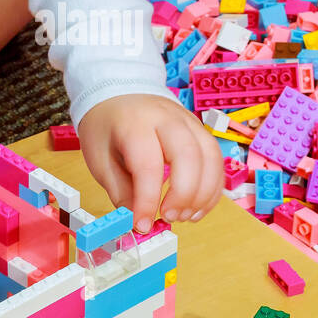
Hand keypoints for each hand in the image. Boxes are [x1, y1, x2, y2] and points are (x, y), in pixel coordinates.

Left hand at [79, 93, 223, 232]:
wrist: (120, 93)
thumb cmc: (108, 127)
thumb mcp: (100, 159)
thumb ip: (120, 191)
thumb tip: (138, 221)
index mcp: (135, 124)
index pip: (148, 164)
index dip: (147, 200)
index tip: (142, 224)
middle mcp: (167, 119)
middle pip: (189, 155)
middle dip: (183, 194)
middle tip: (169, 217)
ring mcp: (189, 122)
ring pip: (211, 157)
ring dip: (203, 194)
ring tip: (185, 217)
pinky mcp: (201, 130)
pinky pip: (216, 161)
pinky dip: (212, 189)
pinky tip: (196, 208)